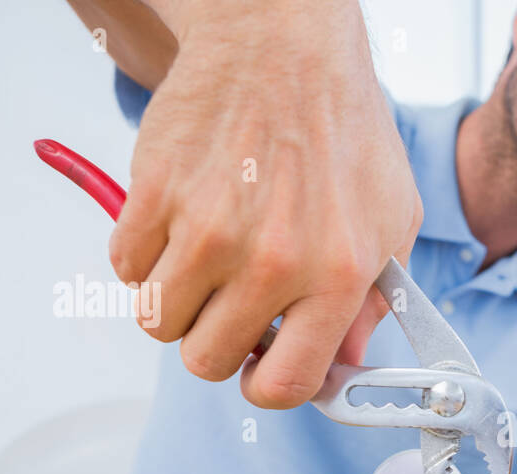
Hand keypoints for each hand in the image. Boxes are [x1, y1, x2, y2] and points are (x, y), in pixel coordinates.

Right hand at [109, 0, 422, 407]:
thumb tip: (344, 367)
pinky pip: (126, 269)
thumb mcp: (390, 220)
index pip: (286, 385)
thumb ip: (370, 304)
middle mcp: (272, 263)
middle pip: (207, 361)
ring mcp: (208, 230)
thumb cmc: (343, 130)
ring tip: (208, 259)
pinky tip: (180, 221)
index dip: (266, 387)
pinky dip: (144, 255)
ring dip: (177, 301)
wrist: (283, 43)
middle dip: (217, 340)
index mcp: (336, 277)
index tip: (261, 370)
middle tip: (232, 302)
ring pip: (159, 321)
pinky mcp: (154, 195)